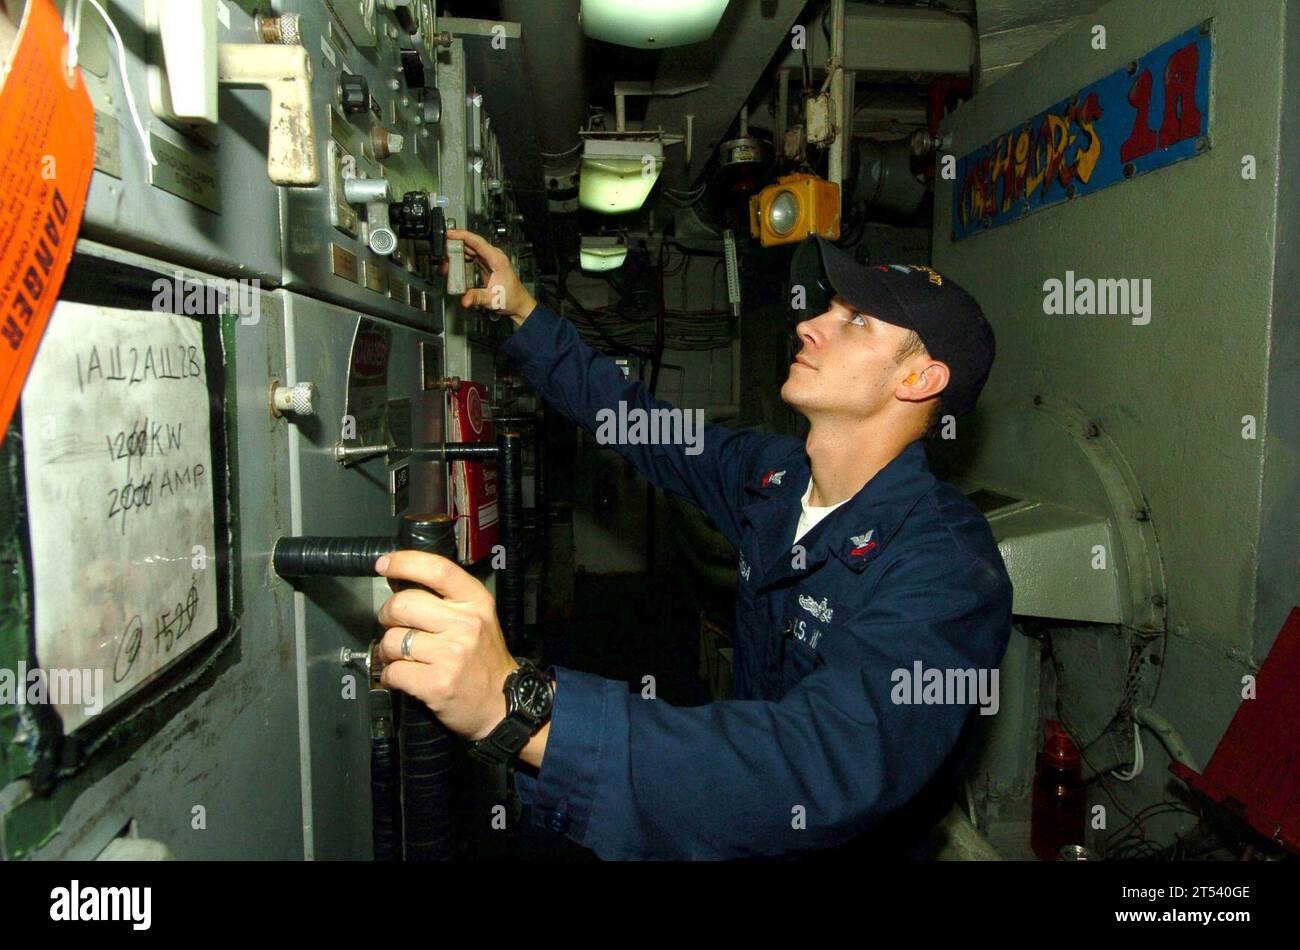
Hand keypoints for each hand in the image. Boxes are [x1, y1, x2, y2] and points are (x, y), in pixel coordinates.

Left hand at [375, 551, 518, 740]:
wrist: (503, 704)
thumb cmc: (484, 660)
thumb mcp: (479, 618)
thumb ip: (448, 600)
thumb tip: (402, 584)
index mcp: (476, 602)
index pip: (437, 570)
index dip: (404, 562)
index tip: (384, 564)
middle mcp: (466, 624)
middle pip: (403, 604)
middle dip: (387, 615)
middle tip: (393, 626)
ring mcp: (452, 654)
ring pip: (393, 640)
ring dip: (389, 651)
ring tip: (403, 657)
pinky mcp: (437, 683)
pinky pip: (393, 671)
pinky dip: (390, 676)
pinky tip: (403, 677)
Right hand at [442, 228, 536, 324]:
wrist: (518, 304)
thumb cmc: (511, 298)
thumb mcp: (493, 299)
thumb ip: (477, 298)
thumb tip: (465, 299)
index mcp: (497, 259)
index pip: (478, 242)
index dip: (463, 235)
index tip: (450, 233)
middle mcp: (493, 256)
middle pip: (471, 244)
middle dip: (455, 247)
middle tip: (442, 255)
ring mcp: (489, 259)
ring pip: (470, 250)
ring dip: (456, 254)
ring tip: (445, 264)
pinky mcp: (486, 264)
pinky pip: (471, 256)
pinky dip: (460, 259)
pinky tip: (453, 266)